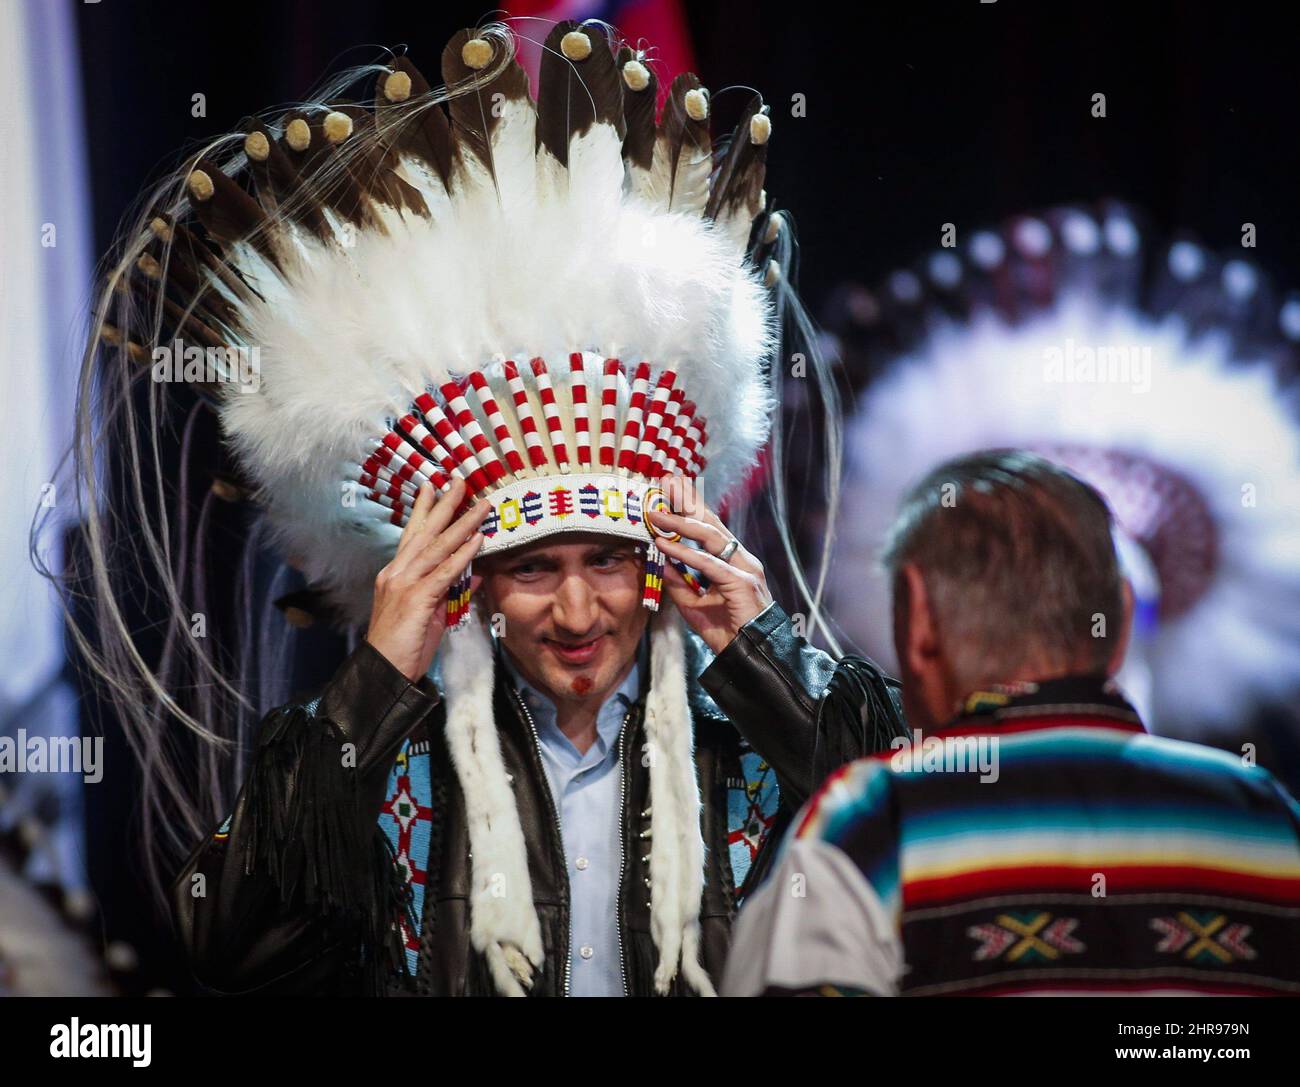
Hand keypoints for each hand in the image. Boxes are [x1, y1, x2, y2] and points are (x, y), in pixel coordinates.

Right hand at [365, 477, 490, 681]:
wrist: (382, 672)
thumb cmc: (404, 646)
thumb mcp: (432, 615)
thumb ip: (450, 593)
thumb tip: (474, 576)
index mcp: (396, 574)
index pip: (412, 536)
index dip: (424, 510)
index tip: (433, 487)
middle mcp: (397, 573)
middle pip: (424, 532)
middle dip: (444, 504)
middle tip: (459, 480)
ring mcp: (404, 584)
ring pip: (437, 547)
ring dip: (462, 523)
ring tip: (480, 504)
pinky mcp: (415, 599)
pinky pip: (443, 572)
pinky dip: (462, 555)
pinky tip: (477, 540)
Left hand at [646, 476, 772, 654]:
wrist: (751, 657)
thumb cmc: (726, 632)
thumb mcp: (693, 604)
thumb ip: (679, 582)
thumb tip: (659, 560)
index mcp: (734, 562)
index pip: (710, 528)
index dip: (690, 508)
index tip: (670, 490)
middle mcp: (742, 560)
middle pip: (712, 523)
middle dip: (688, 501)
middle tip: (666, 482)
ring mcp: (745, 570)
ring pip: (711, 538)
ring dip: (681, 523)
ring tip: (656, 514)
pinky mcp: (742, 584)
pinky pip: (709, 565)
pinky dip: (686, 554)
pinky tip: (666, 545)